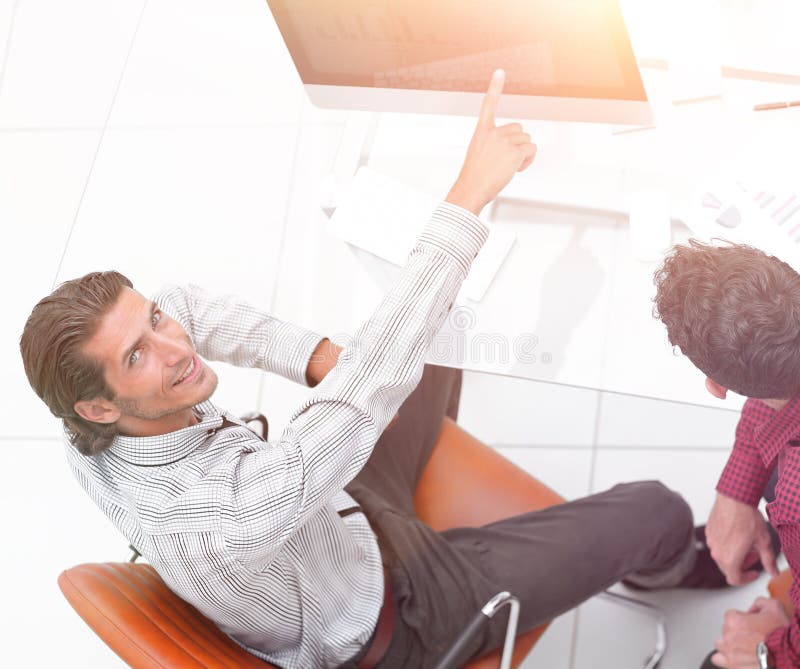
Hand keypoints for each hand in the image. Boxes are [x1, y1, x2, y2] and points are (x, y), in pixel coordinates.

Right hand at [446, 69, 536, 214]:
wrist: (471, 189)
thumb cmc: (474, 177)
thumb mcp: (479, 155)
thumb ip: (494, 145)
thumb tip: (513, 149)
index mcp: (482, 132)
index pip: (489, 105)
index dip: (495, 87)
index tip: (500, 71)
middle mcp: (493, 133)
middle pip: (518, 130)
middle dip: (517, 144)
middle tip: (506, 160)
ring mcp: (504, 142)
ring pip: (526, 140)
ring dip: (523, 154)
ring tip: (509, 167)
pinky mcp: (514, 152)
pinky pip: (531, 150)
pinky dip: (528, 160)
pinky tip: (517, 168)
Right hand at [706, 493, 778, 585]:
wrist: (734, 498)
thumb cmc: (748, 519)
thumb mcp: (764, 542)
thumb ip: (768, 561)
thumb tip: (774, 573)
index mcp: (730, 559)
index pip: (735, 580)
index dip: (747, 579)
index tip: (755, 572)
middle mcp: (717, 552)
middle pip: (728, 568)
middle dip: (742, 565)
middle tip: (753, 554)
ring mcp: (711, 542)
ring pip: (722, 556)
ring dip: (733, 555)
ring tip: (745, 542)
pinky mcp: (708, 532)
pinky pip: (717, 544)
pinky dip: (726, 545)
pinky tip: (736, 534)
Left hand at [711, 597, 787, 667]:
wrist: (786, 656)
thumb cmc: (781, 636)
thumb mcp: (774, 608)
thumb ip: (759, 603)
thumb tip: (754, 607)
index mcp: (734, 620)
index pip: (731, 615)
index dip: (742, 619)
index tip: (750, 624)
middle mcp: (728, 635)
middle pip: (726, 630)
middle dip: (737, 632)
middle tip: (751, 637)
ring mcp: (729, 651)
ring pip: (722, 644)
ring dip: (730, 645)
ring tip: (744, 647)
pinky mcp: (731, 665)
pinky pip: (719, 659)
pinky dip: (726, 658)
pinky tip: (737, 657)